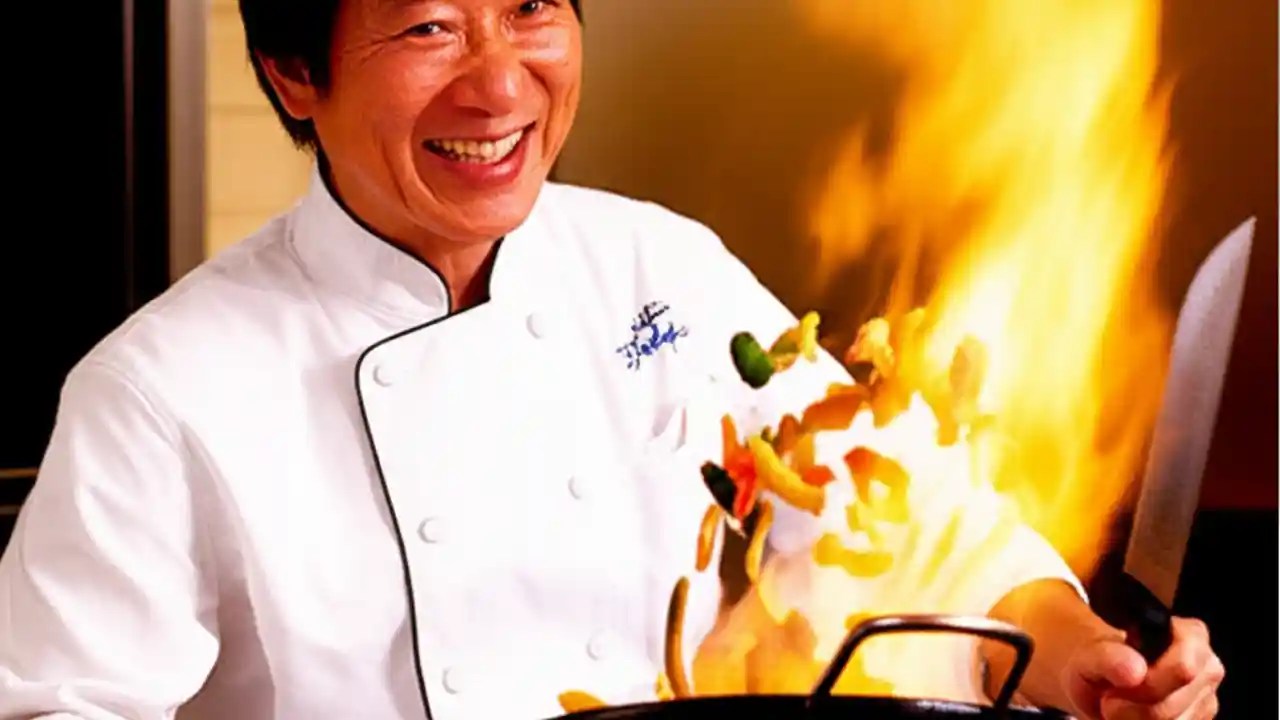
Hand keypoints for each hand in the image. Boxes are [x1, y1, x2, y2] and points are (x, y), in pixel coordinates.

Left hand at [1064, 618, 1223, 718]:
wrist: (1096, 676)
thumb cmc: (1096, 656)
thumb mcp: (1089, 651)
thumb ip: (1107, 656)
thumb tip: (1134, 670)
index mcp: (1188, 635)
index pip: (1182, 668)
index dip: (1146, 686)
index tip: (1114, 690)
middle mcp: (1206, 665)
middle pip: (1176, 704)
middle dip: (1135, 709)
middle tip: (1108, 700)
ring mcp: (1206, 697)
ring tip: (1118, 706)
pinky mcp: (1199, 719)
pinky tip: (1131, 715)